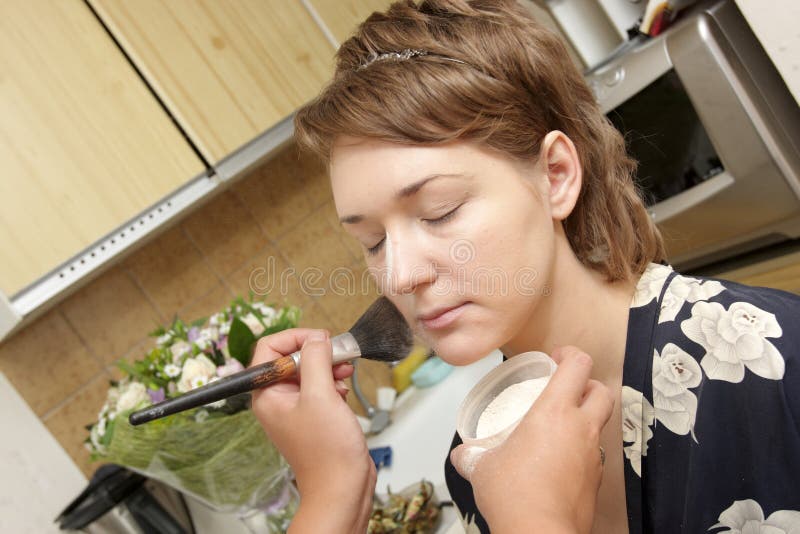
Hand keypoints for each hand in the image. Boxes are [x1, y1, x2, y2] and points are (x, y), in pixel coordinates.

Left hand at [250, 328, 375, 532]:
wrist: (342, 487)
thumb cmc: (327, 453)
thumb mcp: (320, 396)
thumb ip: (315, 360)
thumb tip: (316, 339)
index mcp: (267, 394)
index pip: (270, 348)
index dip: (296, 338)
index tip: (321, 340)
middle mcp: (277, 399)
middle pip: (292, 357)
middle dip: (317, 352)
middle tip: (339, 354)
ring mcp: (296, 407)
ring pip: (309, 370)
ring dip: (328, 365)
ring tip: (345, 370)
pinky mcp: (314, 414)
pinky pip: (320, 385)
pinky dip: (334, 381)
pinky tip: (344, 389)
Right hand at [450, 346, 613, 533]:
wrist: (539, 533)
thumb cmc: (515, 496)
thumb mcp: (481, 468)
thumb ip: (470, 456)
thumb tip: (462, 455)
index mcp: (555, 412)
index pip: (578, 365)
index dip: (571, 354)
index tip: (557, 358)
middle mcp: (581, 429)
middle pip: (602, 391)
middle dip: (587, 385)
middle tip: (565, 389)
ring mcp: (593, 455)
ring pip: (601, 424)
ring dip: (586, 418)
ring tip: (560, 427)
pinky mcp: (596, 480)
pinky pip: (595, 454)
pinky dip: (582, 449)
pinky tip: (560, 460)